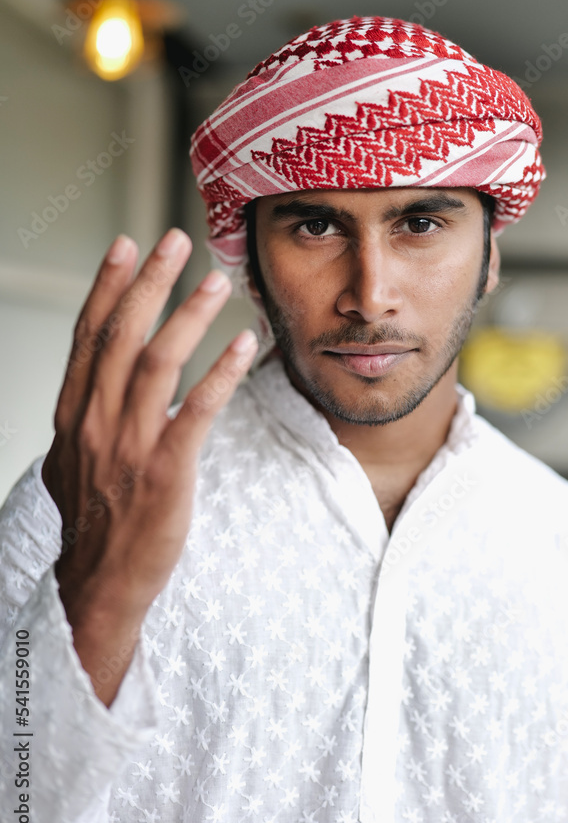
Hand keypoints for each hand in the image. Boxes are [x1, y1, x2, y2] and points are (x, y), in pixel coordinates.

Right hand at [42, 228, 257, 704]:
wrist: (99, 582)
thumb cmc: (93, 521)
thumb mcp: (68, 463)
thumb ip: (82, 420)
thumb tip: (89, 393)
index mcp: (73, 413)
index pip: (89, 335)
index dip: (107, 286)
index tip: (126, 246)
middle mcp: (95, 419)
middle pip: (121, 334)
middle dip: (149, 281)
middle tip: (175, 240)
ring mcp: (128, 444)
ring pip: (157, 361)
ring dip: (188, 314)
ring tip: (216, 280)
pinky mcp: (165, 470)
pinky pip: (196, 409)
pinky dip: (221, 372)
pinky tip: (244, 343)